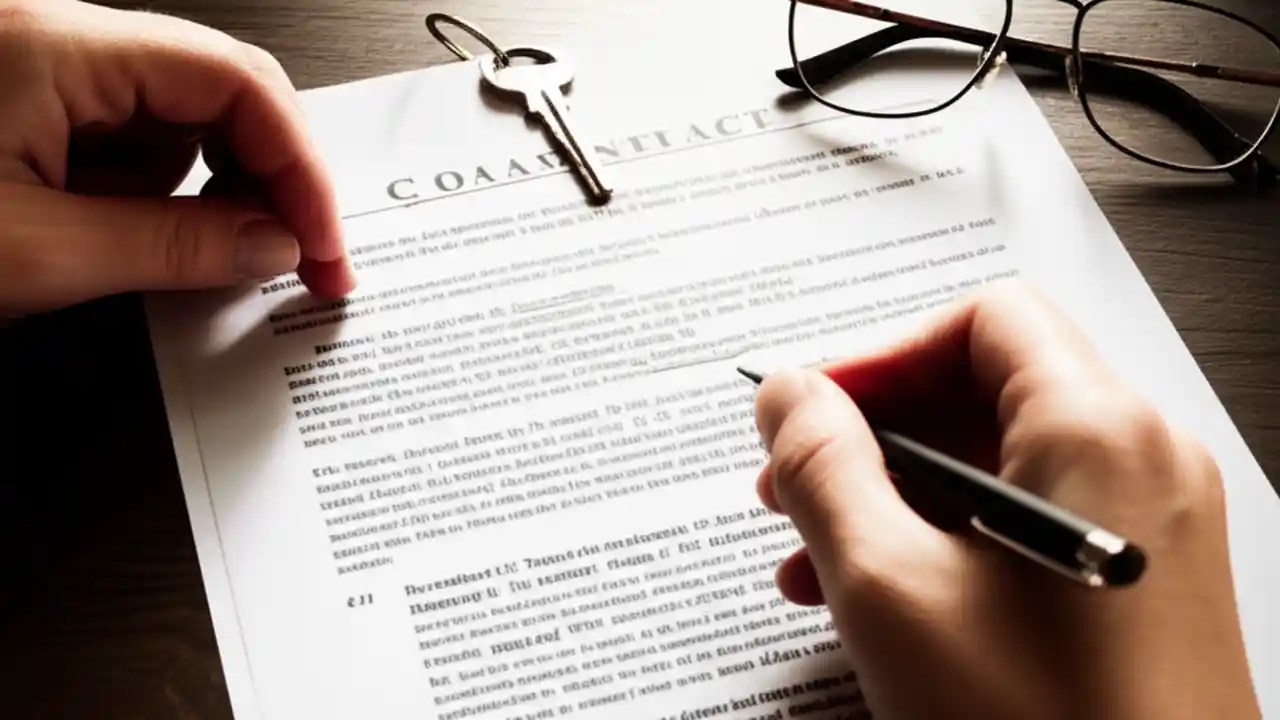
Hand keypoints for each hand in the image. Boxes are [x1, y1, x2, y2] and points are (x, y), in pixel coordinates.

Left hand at [0, 0, 354, 317]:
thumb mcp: (36, 254)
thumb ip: (169, 247)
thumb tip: (273, 245)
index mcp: (58, 49)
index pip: (234, 81)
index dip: (298, 165)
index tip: (320, 240)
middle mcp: (60, 46)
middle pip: (221, 95)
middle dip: (273, 179)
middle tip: (308, 258)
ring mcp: (47, 79)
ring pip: (183, 128)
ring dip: (217, 195)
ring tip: (226, 260)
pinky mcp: (37, 119)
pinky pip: (136, 151)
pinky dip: (165, 202)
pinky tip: (160, 244)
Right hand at [752, 280, 1259, 718]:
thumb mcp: (889, 589)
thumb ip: (824, 468)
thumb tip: (790, 397)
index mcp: (1099, 435)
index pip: (981, 321)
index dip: (881, 354)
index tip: (811, 408)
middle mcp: (1141, 466)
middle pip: (985, 389)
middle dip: (874, 433)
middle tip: (797, 478)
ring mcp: (1145, 530)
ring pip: (996, 466)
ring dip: (895, 495)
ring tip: (817, 553)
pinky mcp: (1132, 587)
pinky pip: (1022, 527)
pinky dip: (942, 543)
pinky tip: (877, 598)